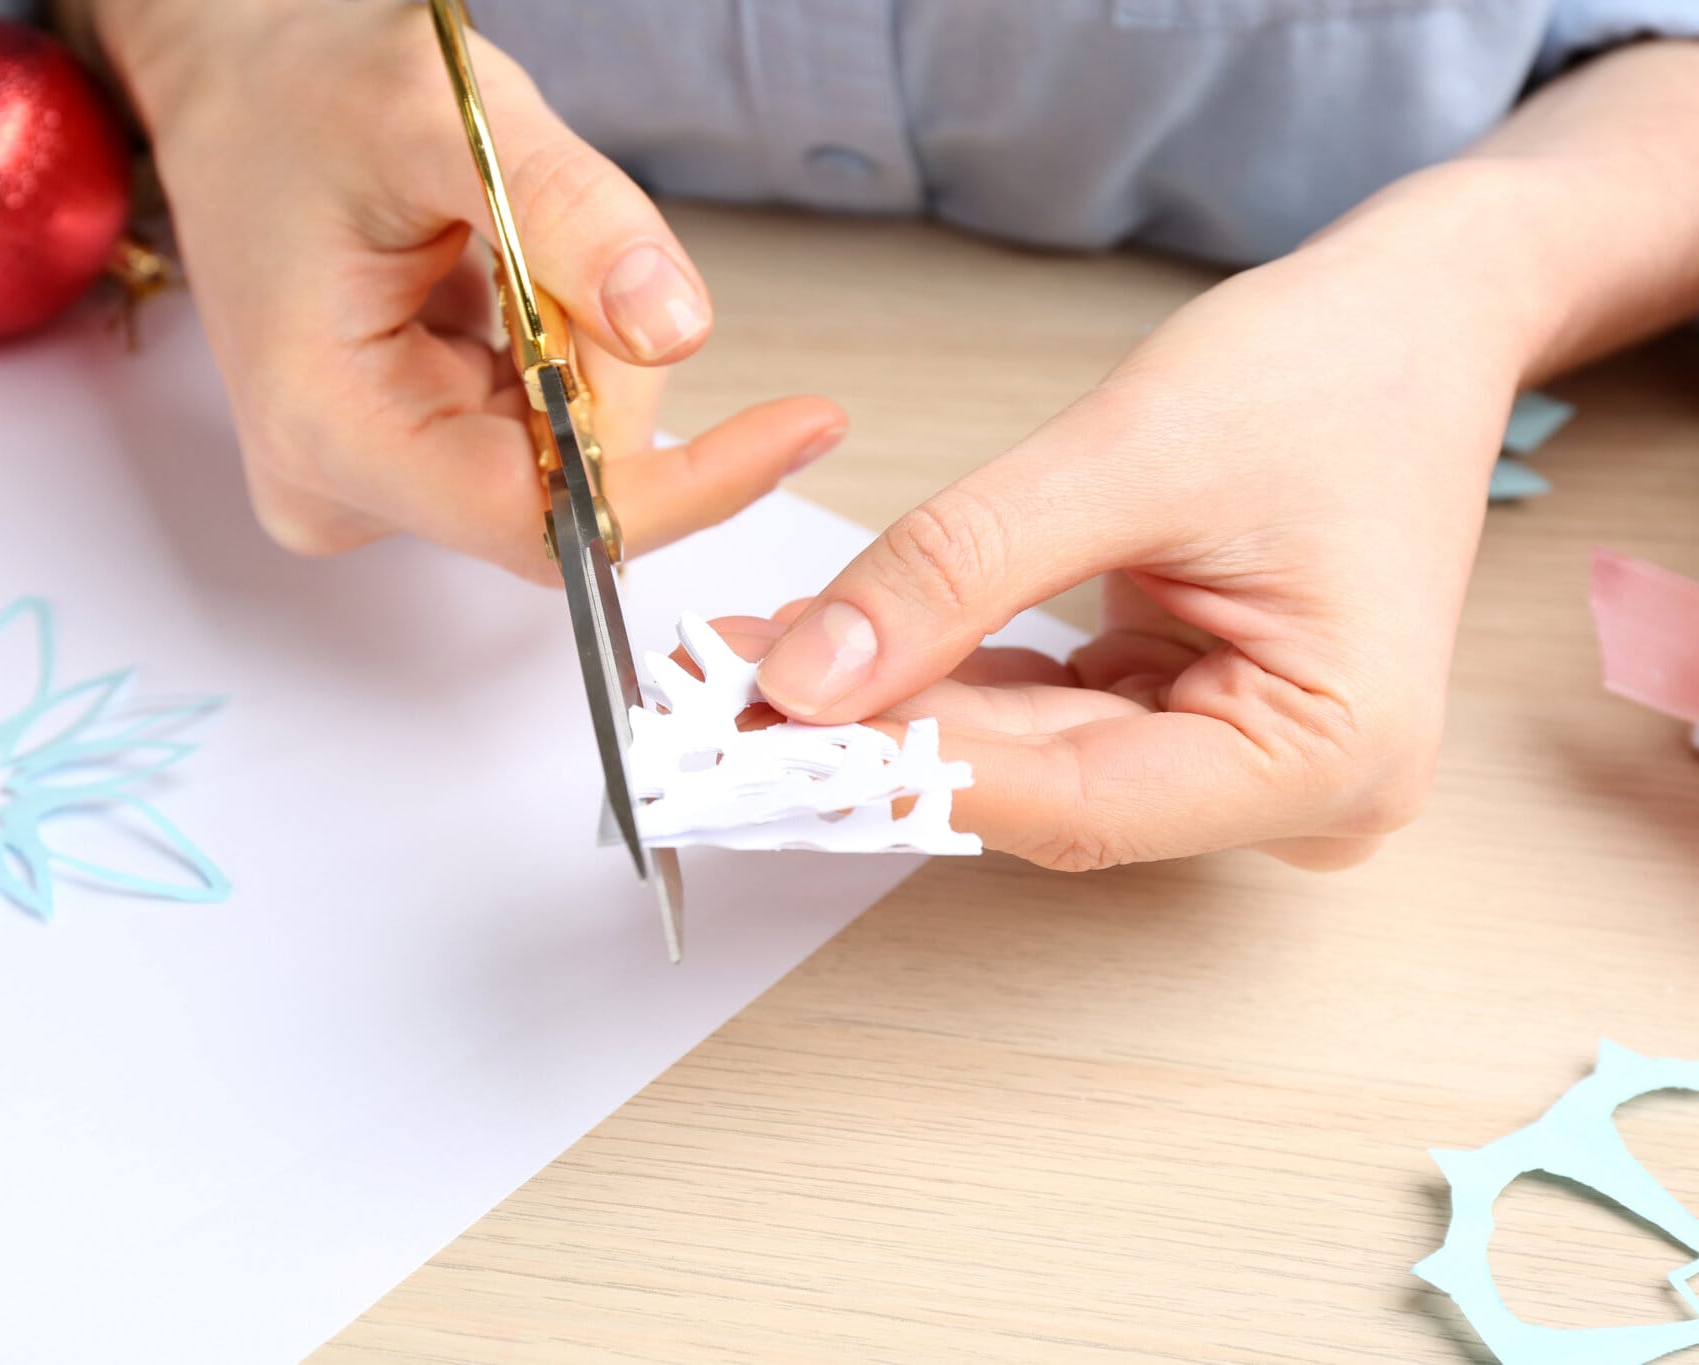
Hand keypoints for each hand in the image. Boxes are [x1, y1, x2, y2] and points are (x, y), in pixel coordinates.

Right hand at [86, 0, 844, 576]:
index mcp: (330, 429)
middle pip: (565, 491)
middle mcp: (342, 489)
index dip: (682, 489)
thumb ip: (567, 218)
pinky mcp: (404, 466)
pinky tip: (487, 282)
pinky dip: (554, 357)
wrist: (238, 86)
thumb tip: (674, 330)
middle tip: (550, 239)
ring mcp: (370, 487)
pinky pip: (540, 437)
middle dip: (607, 369)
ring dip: (579, 351)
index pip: (538, 520)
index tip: (796, 429)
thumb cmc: (309, 93)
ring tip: (489, 246)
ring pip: (565, 462)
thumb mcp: (445, 116)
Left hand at [749, 196, 1539, 869]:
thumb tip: (805, 679)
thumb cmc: (1323, 372)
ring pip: (1028, 758)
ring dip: (895, 705)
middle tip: (718, 689)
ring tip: (750, 654)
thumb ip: (957, 571)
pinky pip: (1048, 718)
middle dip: (877, 731)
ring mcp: (1245, 764)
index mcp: (1327, 755)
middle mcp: (1296, 795)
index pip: (1076, 803)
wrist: (1412, 322)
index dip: (909, 770)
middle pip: (1043, 790)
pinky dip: (947, 676)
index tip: (766, 735)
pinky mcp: (1197, 721)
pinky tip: (840, 643)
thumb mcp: (1123, 456)